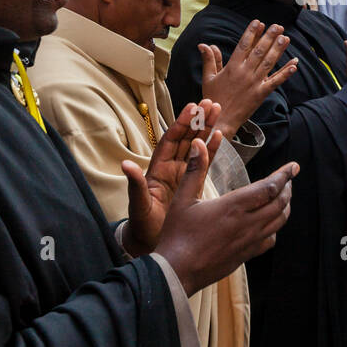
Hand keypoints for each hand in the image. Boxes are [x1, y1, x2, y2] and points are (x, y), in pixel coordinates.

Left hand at [121, 101, 221, 256]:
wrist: (151, 243)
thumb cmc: (142, 224)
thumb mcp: (139, 204)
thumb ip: (136, 185)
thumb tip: (126, 165)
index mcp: (157, 169)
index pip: (171, 140)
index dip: (181, 123)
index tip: (192, 108)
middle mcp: (171, 168)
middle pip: (186, 138)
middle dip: (197, 120)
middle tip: (210, 103)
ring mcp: (183, 174)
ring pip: (196, 145)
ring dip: (206, 128)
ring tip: (217, 111)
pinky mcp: (194, 183)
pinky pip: (204, 161)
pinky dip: (212, 148)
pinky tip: (220, 135)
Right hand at [157, 162, 299, 295]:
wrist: (176, 272)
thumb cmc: (177, 234)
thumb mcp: (182, 199)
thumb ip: (194, 170)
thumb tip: (198, 144)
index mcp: (233, 206)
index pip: (269, 188)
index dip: (284, 175)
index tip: (294, 166)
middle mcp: (246, 224)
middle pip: (279, 203)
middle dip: (288, 188)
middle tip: (289, 178)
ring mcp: (248, 241)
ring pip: (278, 222)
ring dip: (285, 206)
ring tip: (284, 196)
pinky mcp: (246, 255)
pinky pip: (270, 240)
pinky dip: (275, 228)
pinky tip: (270, 224)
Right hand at [199, 21, 297, 139]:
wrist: (220, 119)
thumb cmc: (213, 98)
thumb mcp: (208, 78)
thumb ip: (210, 59)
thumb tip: (204, 44)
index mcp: (231, 67)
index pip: (243, 45)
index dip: (252, 33)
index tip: (259, 22)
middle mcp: (244, 73)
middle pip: (259, 51)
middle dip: (269, 37)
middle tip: (278, 26)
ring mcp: (254, 83)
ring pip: (268, 63)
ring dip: (278, 50)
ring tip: (285, 38)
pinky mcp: (261, 94)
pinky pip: (276, 81)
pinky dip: (286, 73)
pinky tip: (294, 63)